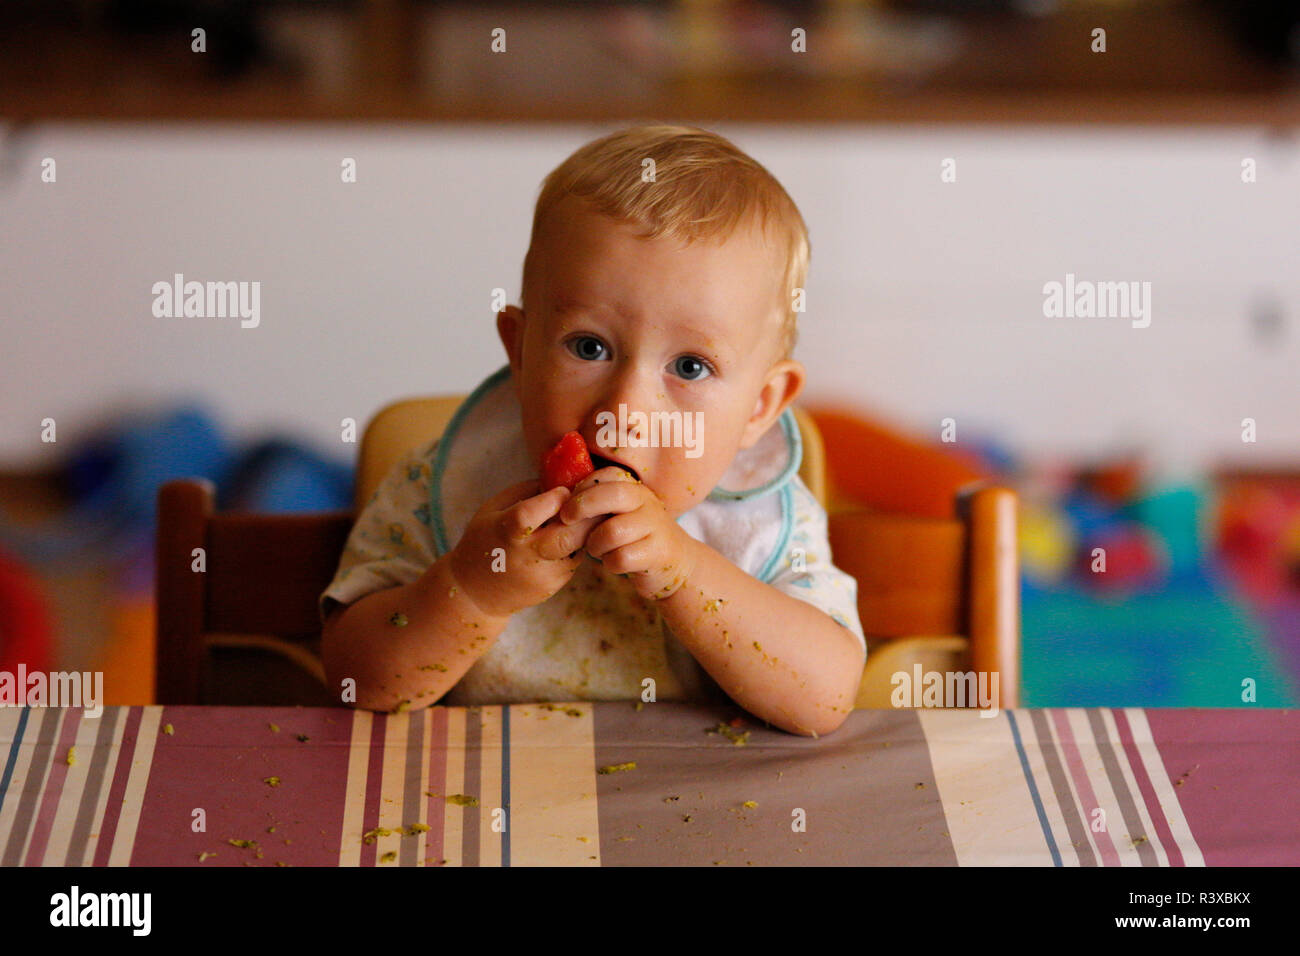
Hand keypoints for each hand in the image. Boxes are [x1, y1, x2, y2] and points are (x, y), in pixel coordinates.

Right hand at [448, 479, 604, 618]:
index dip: (555, 497)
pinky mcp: (552, 586)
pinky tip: (570, 538)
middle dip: (585, 516)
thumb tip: (559, 479)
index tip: (564, 489)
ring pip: (578, 549)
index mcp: (506, 532)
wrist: (474, 593)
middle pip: (567, 535)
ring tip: (584, 517)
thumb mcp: (492, 509)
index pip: (535, 512)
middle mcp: (526, 556)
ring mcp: (541, 575)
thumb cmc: (482, 541)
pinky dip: (577, 547)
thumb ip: (524, 492)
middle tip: (591, 501)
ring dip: (586, 530)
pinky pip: (574, 562)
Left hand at [559, 467, 699, 600]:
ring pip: (611, 532)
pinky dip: (610, 563)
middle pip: (611, 495)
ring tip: (597, 549)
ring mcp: (655, 527)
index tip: (566, 504)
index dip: (581, 487)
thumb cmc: (635, 536)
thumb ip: (597, 502)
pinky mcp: (657, 553)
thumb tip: (556, 497)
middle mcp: (647, 502)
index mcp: (635, 488)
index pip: (606, 476)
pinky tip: (614, 562)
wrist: (676, 563)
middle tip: (566, 520)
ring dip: (595, 544)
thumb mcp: (620, 513)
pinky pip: (621, 558)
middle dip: (582, 506)